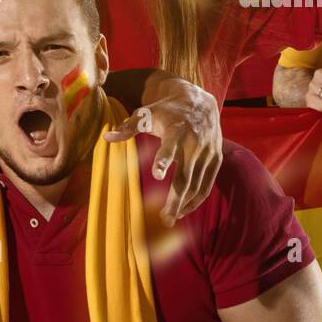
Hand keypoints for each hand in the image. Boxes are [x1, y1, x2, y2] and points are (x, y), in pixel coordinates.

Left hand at [104, 76, 221, 224]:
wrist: (200, 102)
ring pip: (197, 184)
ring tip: (170, 219)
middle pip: (185, 176)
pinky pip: (207, 184)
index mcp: (176, 130)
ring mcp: (207, 152)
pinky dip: (197, 199)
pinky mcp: (216, 159)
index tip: (156, 175)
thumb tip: (105, 138)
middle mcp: (194, 142)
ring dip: (185, 204)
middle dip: (175, 199)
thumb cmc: (166, 111)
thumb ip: (127, 128)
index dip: (164, 160)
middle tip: (164, 218)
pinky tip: (184, 210)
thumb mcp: (146, 114)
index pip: (169, 147)